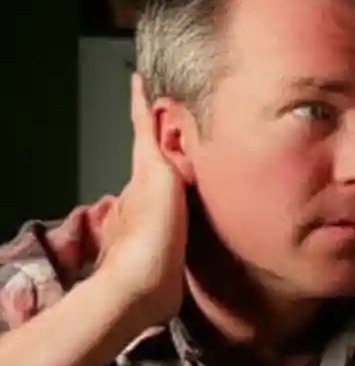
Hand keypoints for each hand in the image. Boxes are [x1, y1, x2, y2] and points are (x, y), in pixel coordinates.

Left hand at [96, 73, 188, 325]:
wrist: (141, 288)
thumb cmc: (153, 235)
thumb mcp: (159, 183)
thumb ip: (162, 154)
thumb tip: (168, 119)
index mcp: (143, 173)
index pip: (140, 128)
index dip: (141, 103)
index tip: (141, 77)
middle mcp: (143, 191)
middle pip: (152, 154)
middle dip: (164, 134)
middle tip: (185, 115)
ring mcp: (151, 217)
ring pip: (165, 181)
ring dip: (179, 166)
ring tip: (202, 154)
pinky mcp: (164, 242)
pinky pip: (178, 208)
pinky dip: (186, 196)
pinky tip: (200, 202)